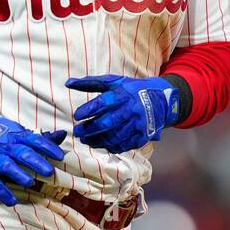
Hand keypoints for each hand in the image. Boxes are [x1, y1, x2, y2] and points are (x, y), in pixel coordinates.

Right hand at [0, 102, 66, 205]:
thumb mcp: (18, 131)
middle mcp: (6, 146)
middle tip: (49, 171)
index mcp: (16, 136)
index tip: (59, 156)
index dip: (47, 148)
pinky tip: (11, 201)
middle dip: (36, 162)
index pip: (35, 140)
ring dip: (18, 174)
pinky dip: (1, 191)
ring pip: (7, 166)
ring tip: (29, 182)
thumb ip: (41, 137)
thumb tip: (63, 135)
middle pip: (23, 153)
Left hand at [66, 74, 180, 153]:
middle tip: (77, 131)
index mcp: (124, 94)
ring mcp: (138, 125)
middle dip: (89, 129)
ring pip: (114, 137)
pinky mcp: (143, 136)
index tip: (77, 115)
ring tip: (86, 140)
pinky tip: (101, 144)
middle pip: (107, 123)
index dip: (88, 110)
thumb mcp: (114, 82)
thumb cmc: (133, 90)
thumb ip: (90, 83)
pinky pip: (124, 145)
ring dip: (97, 141)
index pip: (103, 103)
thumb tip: (68, 83)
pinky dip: (110, 147)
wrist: (162, 100)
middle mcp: (132, 110)